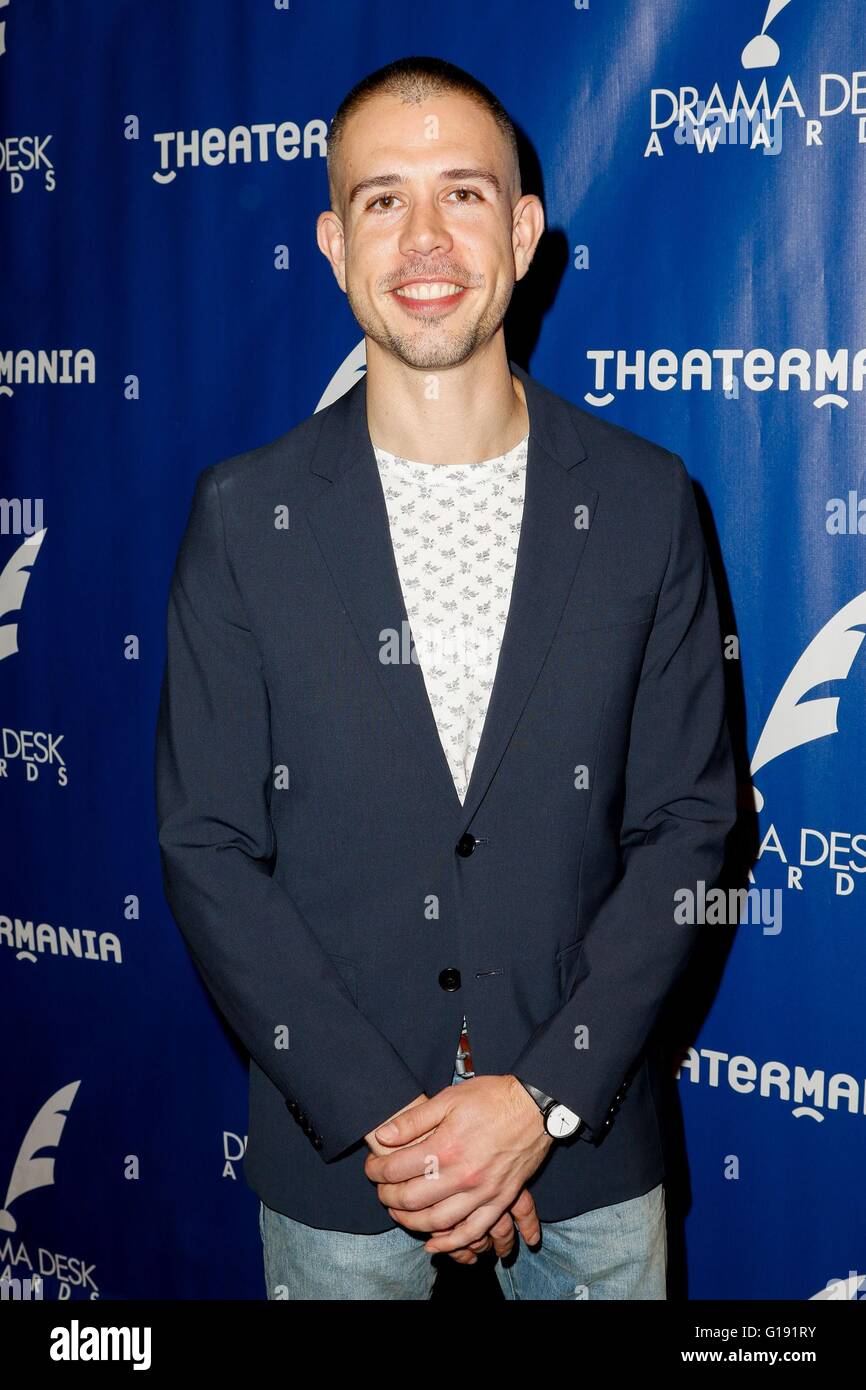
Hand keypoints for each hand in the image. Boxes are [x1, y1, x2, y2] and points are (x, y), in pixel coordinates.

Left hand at [365, 1091, 506, 1263]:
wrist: (535, 1106)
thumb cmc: (491, 1098)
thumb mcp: (449, 1099)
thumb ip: (414, 1120)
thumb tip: (384, 1136)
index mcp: (446, 1147)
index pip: (398, 1169)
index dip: (377, 1171)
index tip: (372, 1168)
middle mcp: (463, 1174)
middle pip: (413, 1199)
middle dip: (389, 1198)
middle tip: (381, 1191)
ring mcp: (483, 1191)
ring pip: (438, 1221)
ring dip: (412, 1222)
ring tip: (399, 1213)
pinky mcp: (500, 1200)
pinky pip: (473, 1231)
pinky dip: (451, 1242)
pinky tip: (433, 1242)